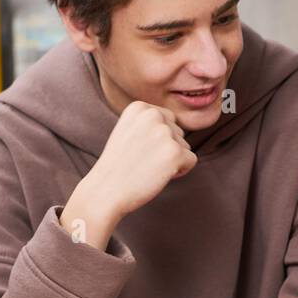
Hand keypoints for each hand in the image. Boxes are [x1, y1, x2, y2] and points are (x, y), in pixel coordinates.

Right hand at [61, 101, 196, 248]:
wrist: (106, 191)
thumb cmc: (119, 166)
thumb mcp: (129, 131)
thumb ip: (150, 123)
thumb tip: (176, 125)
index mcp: (140, 107)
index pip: (168, 120)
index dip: (158, 140)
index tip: (138, 149)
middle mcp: (153, 115)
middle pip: (178, 133)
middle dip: (166, 149)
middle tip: (142, 161)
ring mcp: (165, 133)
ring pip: (185, 147)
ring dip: (171, 160)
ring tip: (147, 168)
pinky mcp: (175, 152)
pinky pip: (191, 160)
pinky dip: (179, 171)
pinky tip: (158, 175)